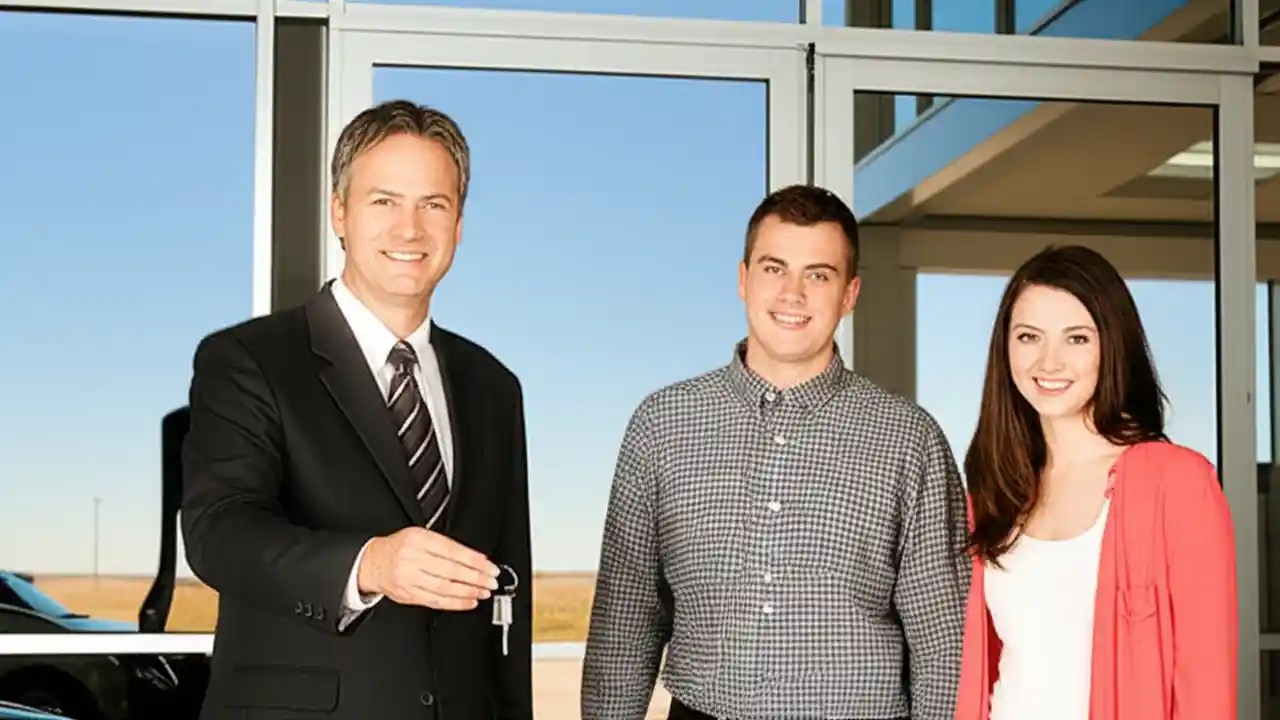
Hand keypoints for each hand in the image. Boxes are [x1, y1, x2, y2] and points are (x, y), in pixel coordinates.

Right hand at [357, 527, 499, 610]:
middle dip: (475, 577)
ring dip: (468, 591)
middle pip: (450, 570)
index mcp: (418, 540)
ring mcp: (410, 579)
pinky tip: (468, 602)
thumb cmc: (400, 547)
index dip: (473, 560)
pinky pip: (436, 601)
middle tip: (491, 581)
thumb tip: (476, 558)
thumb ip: (445, 545)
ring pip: (444, 588)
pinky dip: (455, 603)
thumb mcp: (421, 535)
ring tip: (483, 592)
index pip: (451, 551)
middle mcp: (413, 559)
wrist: (373, 562)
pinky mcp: (409, 595)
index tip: (488, 566)